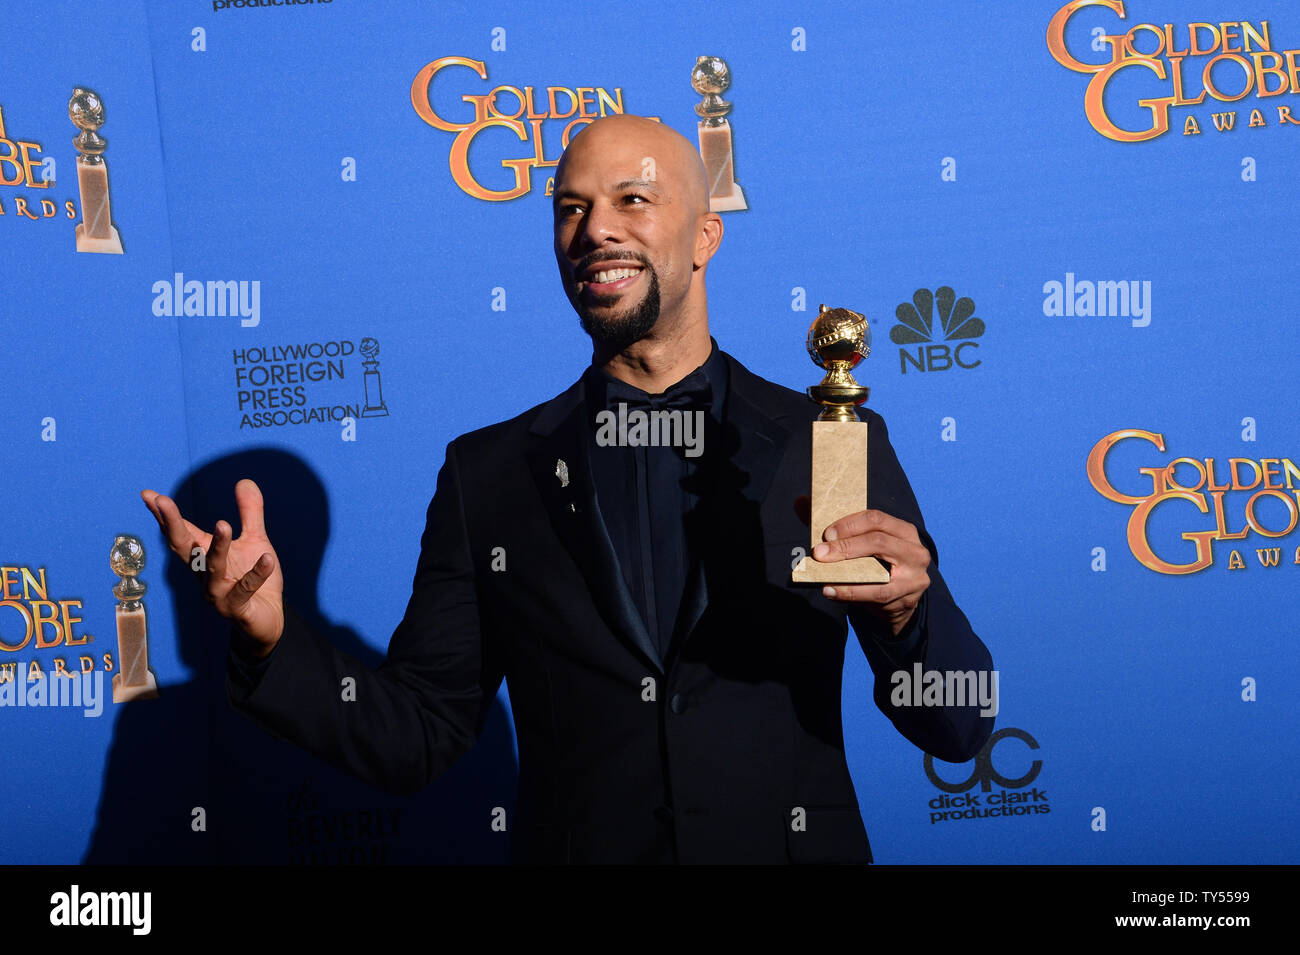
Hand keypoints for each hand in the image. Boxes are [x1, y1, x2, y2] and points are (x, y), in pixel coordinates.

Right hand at [141, 479, 284, 655]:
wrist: (267, 620)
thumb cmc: (252, 577)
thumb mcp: (254, 540)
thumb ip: (250, 513)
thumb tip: (245, 480)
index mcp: (203, 556)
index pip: (180, 533)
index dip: (165, 515)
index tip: (149, 495)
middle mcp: (203, 574)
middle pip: (184, 548)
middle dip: (172, 524)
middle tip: (162, 501)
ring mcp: (217, 593)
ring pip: (212, 569)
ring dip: (216, 547)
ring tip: (222, 524)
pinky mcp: (237, 608)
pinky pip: (245, 590)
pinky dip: (256, 574)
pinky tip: (267, 558)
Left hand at [811, 508, 930, 637]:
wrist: (898, 599)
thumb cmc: (877, 564)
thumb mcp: (861, 543)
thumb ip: (833, 525)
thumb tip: (800, 501)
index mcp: (903, 530)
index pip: (876, 519)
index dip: (849, 524)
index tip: (826, 533)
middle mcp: (915, 550)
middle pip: (878, 541)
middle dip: (845, 547)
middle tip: (819, 554)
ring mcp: (915, 576)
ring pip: (879, 572)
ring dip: (846, 574)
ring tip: (821, 577)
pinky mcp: (907, 598)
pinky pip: (876, 594)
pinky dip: (851, 593)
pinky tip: (830, 591)